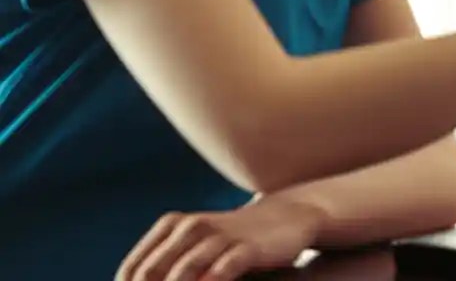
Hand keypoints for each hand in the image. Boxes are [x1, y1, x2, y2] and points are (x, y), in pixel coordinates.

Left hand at [116, 196, 326, 280]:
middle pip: (151, 273)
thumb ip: (168, 265)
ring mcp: (219, 236)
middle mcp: (190, 227)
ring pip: (182, 273)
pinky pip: (222, 271)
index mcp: (171, 225)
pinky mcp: (247, 248)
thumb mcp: (198, 244)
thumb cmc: (234, 239)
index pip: (133, 270)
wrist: (288, 216)